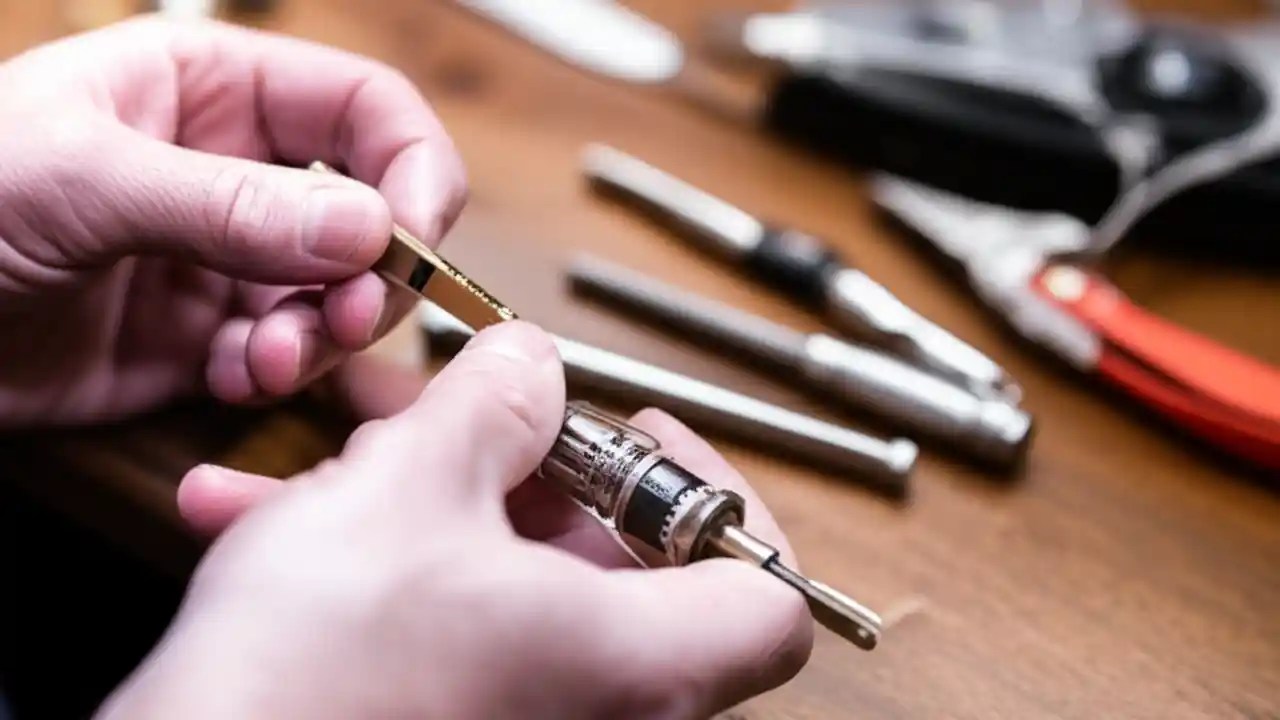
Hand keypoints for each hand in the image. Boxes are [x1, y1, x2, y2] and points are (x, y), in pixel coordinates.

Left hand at [0, 16, 464, 425]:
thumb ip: (228, 203)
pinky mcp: (205, 338)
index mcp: (213, 90)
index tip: (413, 237)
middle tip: (347, 316)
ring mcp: (226, 258)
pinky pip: (285, 355)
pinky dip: (275, 373)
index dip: (411, 166)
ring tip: (266, 359)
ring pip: (339, 293)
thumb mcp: (79, 179)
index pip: (365, 109)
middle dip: (374, 270)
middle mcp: (237, 171)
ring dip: (323, 332)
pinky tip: (229, 378)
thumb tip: (368, 228)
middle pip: (371, 209)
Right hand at [97, 323, 813, 718]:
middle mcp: (601, 715)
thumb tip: (532, 367)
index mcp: (636, 664)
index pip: (769, 595)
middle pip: (621, 570)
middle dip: (528, 476)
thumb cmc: (305, 681)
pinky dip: (385, 574)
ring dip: (429, 509)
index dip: (716, 497)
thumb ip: (496, 404)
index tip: (638, 440)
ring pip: (512, 588)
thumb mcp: (410, 485)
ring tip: (336, 467)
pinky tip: (278, 523)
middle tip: (465, 427)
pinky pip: (448, 636)